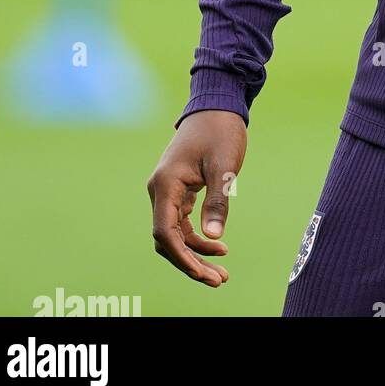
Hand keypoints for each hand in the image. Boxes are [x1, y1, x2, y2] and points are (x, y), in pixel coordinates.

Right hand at [146, 110, 246, 286]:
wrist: (217, 105)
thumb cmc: (220, 131)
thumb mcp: (224, 165)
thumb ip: (217, 200)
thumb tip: (215, 237)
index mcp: (165, 184)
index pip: (165, 233)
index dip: (183, 258)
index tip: (204, 274)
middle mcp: (160, 190)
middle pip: (168, 239)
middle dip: (190, 262)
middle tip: (219, 280)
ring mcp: (167, 191)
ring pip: (174, 234)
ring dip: (195, 254)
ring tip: (221, 272)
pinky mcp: (178, 191)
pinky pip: (181, 223)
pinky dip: (197, 237)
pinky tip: (218, 246)